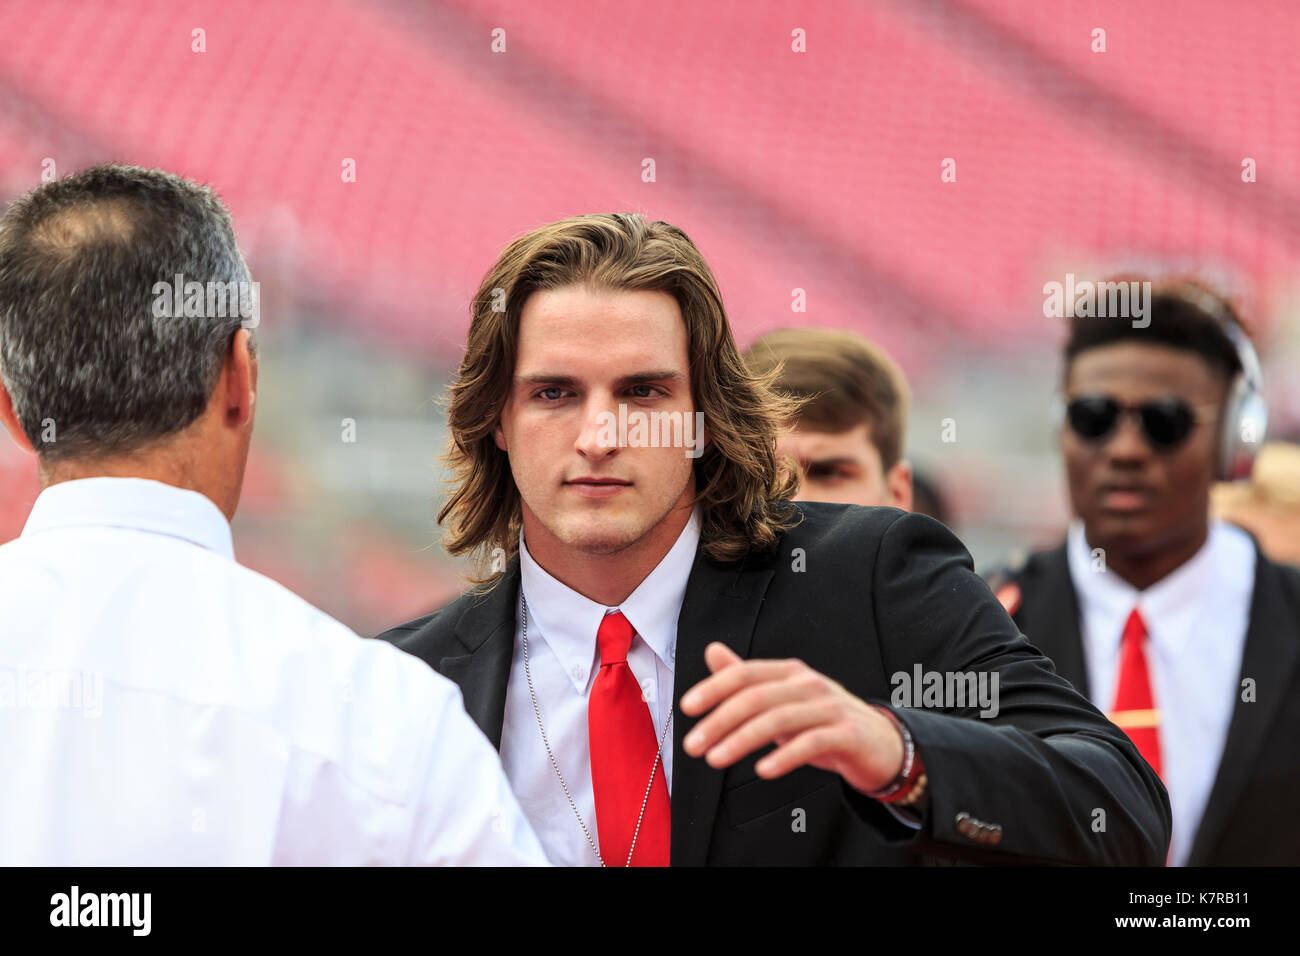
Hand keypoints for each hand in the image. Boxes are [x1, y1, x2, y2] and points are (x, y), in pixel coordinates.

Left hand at [679, 643, 904, 794]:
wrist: (879, 744)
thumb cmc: (823, 721)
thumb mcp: (782, 700)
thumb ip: (746, 678)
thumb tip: (712, 651)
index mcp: (790, 672)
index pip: (745, 674)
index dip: (713, 688)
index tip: (687, 708)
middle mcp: (809, 684)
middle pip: (756, 698)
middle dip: (719, 721)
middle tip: (692, 745)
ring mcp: (830, 707)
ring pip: (779, 719)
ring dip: (742, 740)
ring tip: (715, 759)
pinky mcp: (846, 734)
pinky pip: (811, 743)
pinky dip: (784, 756)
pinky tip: (763, 770)